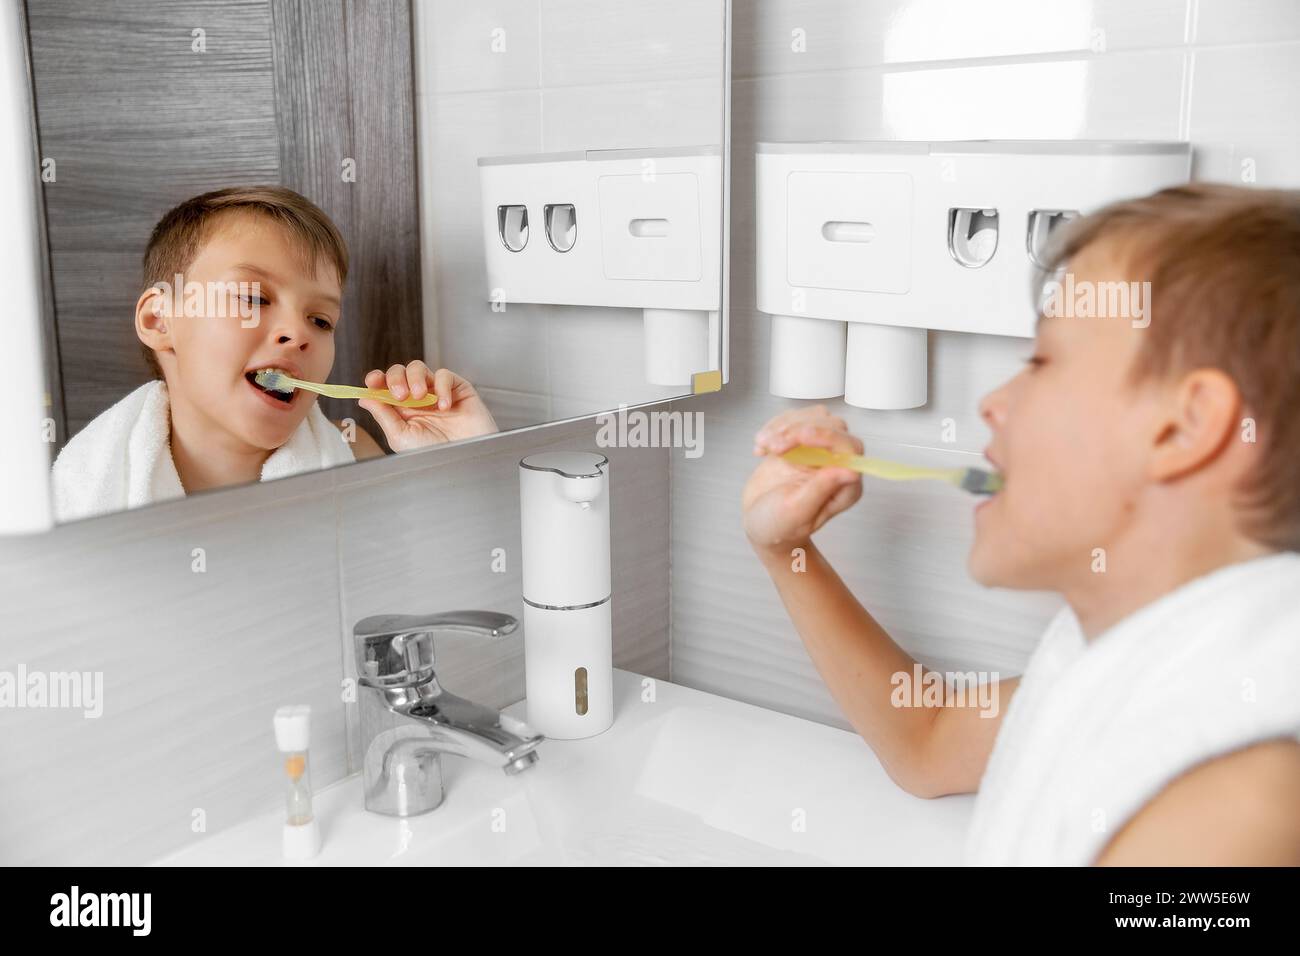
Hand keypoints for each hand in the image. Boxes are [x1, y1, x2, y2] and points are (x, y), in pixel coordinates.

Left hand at [357, 361, 498, 450]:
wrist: (465, 460)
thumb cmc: (435, 455)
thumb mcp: (401, 437)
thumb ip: (383, 416)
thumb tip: (365, 398)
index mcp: (400, 411)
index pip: (383, 387)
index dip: (376, 380)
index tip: (372, 382)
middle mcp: (417, 400)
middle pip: (399, 372)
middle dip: (395, 379)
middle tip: (400, 395)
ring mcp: (436, 393)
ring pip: (419, 368)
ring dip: (415, 379)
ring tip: (420, 398)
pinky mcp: (457, 389)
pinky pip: (444, 376)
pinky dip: (442, 388)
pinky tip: (445, 406)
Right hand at [742, 405, 862, 557]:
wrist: (758, 519)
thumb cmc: (779, 525)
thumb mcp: (796, 513)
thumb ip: (821, 491)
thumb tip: (850, 471)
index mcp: (844, 486)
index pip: (850, 448)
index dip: (828, 436)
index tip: (799, 436)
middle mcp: (837, 465)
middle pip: (832, 427)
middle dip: (799, 430)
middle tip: (774, 447)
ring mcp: (820, 450)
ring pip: (815, 417)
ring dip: (786, 426)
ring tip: (765, 445)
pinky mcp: (802, 441)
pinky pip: (796, 418)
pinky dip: (776, 426)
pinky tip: (763, 445)